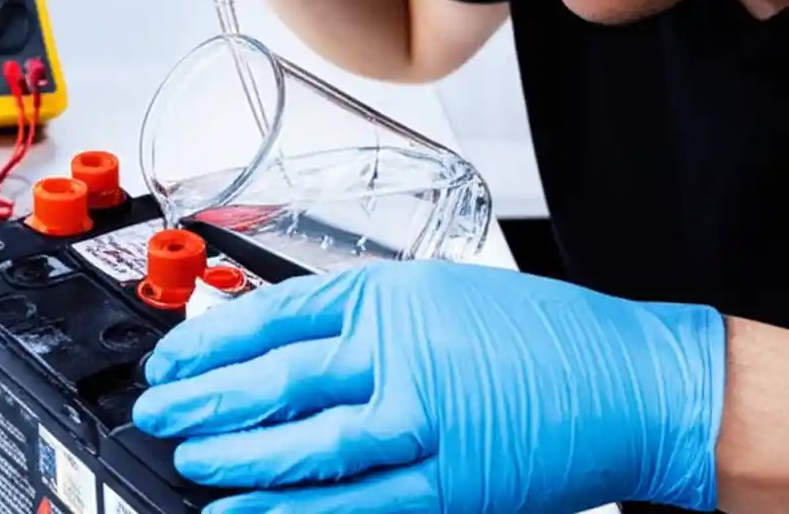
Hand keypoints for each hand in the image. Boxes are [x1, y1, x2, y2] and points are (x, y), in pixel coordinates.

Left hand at [133, 260, 726, 512]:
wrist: (634, 380)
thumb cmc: (543, 337)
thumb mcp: (442, 298)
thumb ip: (365, 322)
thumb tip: (283, 349)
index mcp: (391, 298)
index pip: (273, 316)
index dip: (211, 341)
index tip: (171, 359)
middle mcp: (398, 353)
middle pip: (275, 377)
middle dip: (204, 398)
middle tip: (157, 413)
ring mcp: (422, 420)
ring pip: (302, 442)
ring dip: (236, 455)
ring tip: (188, 461)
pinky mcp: (448, 483)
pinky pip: (352, 500)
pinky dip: (292, 511)